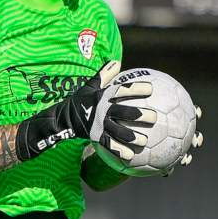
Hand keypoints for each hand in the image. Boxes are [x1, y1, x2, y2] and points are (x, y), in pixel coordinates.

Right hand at [16, 61, 154, 161]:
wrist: (63, 118)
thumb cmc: (80, 100)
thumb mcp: (90, 85)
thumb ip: (104, 75)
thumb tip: (117, 62)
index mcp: (103, 96)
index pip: (122, 90)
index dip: (136, 89)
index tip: (151, 89)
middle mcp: (102, 110)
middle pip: (124, 112)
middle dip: (140, 115)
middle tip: (154, 118)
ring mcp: (99, 124)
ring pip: (119, 131)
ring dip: (132, 137)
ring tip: (145, 141)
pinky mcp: (95, 137)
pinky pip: (109, 145)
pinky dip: (119, 151)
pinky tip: (131, 156)